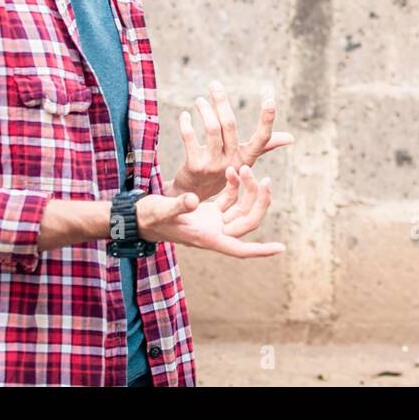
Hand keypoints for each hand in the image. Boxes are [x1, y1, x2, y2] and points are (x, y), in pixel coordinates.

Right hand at [138, 165, 283, 257]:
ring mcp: (213, 223)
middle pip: (248, 222)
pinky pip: (231, 202)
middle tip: (264, 179)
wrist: (137, 216)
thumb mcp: (161, 210)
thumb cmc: (147, 217)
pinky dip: (235, 187)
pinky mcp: (209, 213)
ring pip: (242, 210)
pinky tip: (232, 171)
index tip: (281, 248)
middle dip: (259, 202)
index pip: (240, 249)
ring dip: (249, 191)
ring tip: (246, 168)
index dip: (261, 250)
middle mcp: (214, 233)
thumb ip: (178, 205)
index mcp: (207, 238)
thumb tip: (193, 200)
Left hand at [170, 81, 293, 199]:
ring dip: (204, 111)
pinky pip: (190, 138)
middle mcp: (233, 162)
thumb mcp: (246, 158)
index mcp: (247, 157)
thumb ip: (266, 145)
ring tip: (200, 100)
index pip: (263, 138)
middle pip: (229, 126)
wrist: (196, 193)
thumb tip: (291, 138)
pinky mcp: (195, 166)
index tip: (270, 100)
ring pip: (211, 130)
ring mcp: (214, 165)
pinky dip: (186, 124)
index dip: (267, 120)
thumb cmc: (224, 169)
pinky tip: (185, 116)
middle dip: (221, 102)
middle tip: (214, 84)